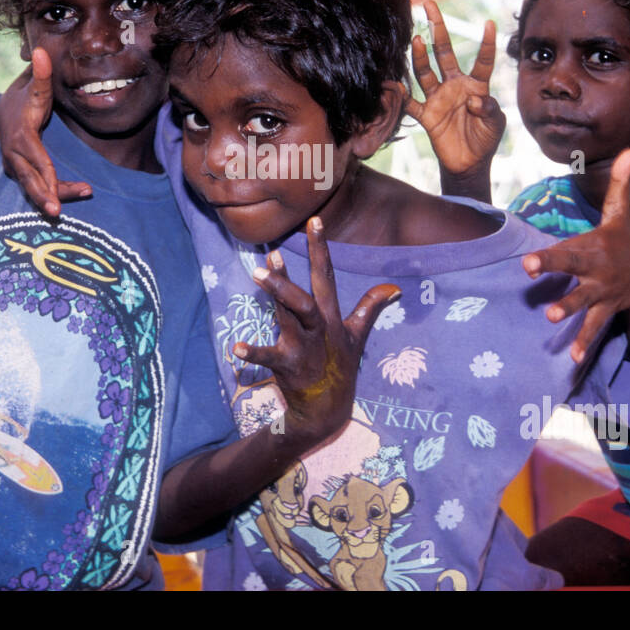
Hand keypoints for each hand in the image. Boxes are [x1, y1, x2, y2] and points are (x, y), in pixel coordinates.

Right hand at [0, 49, 92, 214]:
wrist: (5, 110)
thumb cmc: (24, 99)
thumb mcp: (34, 87)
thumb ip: (41, 74)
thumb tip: (41, 50)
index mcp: (19, 136)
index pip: (34, 158)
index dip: (45, 174)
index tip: (55, 192)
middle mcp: (14, 155)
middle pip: (30, 179)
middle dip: (43, 197)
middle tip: (56, 212)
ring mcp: (16, 166)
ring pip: (35, 186)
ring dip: (57, 194)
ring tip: (85, 192)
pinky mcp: (21, 172)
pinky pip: (38, 185)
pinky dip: (55, 190)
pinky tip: (80, 191)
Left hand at [232, 217, 399, 448]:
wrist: (328, 410)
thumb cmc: (339, 367)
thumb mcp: (358, 335)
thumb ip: (370, 307)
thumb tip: (394, 287)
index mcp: (331, 317)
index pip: (326, 276)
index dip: (320, 248)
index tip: (314, 220)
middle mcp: (318, 329)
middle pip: (305, 299)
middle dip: (289, 277)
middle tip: (269, 255)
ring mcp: (303, 348)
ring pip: (288, 318)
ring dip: (274, 296)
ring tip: (255, 275)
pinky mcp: (288, 367)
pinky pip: (268, 358)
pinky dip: (253, 354)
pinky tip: (236, 348)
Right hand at [395, 0, 504, 179]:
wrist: (469, 164)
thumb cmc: (486, 139)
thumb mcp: (496, 123)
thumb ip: (490, 109)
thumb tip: (476, 100)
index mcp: (476, 85)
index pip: (482, 60)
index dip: (486, 43)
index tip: (489, 23)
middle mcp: (454, 86)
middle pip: (445, 52)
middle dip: (438, 28)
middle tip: (430, 4)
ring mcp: (438, 98)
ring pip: (426, 72)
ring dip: (421, 57)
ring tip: (418, 39)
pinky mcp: (426, 116)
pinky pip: (411, 104)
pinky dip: (402, 96)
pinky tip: (395, 84)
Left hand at [523, 149, 629, 364]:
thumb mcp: (622, 212)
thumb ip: (618, 183)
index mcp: (595, 246)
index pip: (568, 248)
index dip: (549, 255)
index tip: (527, 261)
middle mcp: (598, 269)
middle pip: (574, 271)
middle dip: (555, 272)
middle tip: (533, 278)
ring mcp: (604, 292)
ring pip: (585, 302)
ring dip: (571, 310)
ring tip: (552, 319)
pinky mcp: (608, 308)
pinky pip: (597, 327)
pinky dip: (585, 342)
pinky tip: (571, 358)